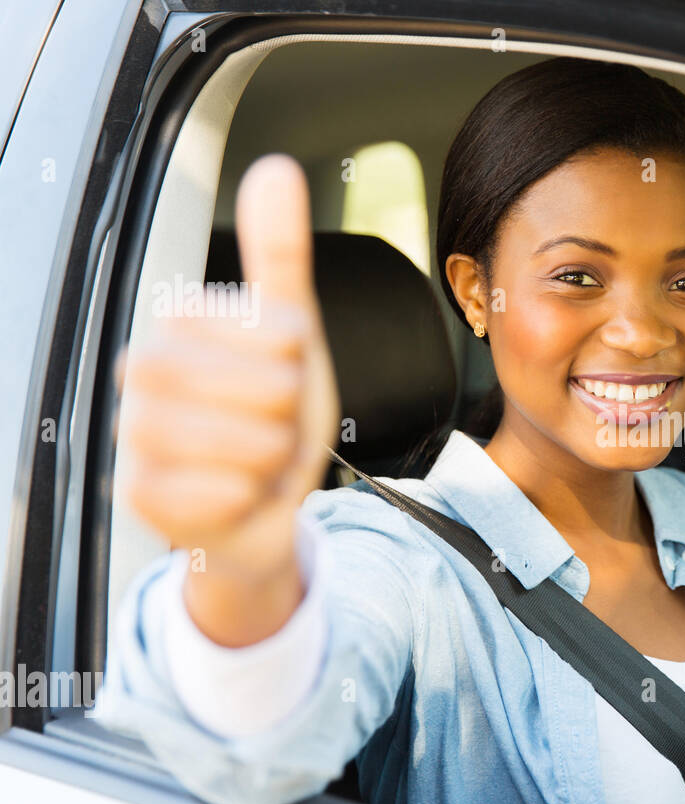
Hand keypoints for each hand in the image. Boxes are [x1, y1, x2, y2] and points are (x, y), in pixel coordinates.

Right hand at [115, 154, 339, 601]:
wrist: (261, 503)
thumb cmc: (271, 414)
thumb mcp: (289, 330)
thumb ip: (278, 253)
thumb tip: (275, 170)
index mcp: (180, 320)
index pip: (282, 336)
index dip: (300, 363)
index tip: (279, 375)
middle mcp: (144, 370)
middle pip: (272, 389)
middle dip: (291, 414)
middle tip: (268, 423)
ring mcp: (136, 432)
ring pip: (253, 441)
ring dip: (274, 457)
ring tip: (255, 457)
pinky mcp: (140, 493)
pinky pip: (227, 492)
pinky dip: (249, 497)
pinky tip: (234, 492)